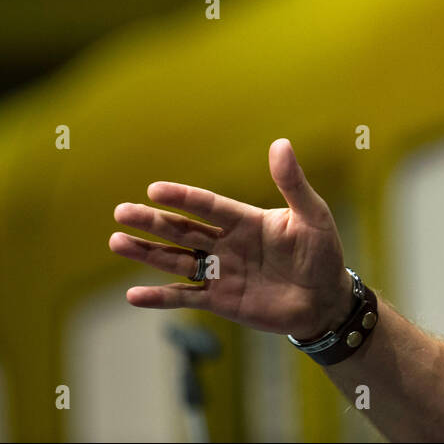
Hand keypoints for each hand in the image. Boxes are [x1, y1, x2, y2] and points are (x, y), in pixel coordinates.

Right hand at [109, 138, 352, 339]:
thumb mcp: (312, 215)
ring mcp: (221, 272)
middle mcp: (226, 243)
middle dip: (152, 221)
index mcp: (245, 219)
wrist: (326, 299)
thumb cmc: (322, 252)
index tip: (154, 189)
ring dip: (147, 253)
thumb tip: (280, 142)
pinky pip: (186, 297)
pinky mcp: (221, 300)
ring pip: (176, 261)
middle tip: (120, 212)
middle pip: (183, 230)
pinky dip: (160, 298)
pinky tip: (133, 296)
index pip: (208, 205)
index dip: (183, 197)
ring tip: (117, 242)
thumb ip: (293, 184)